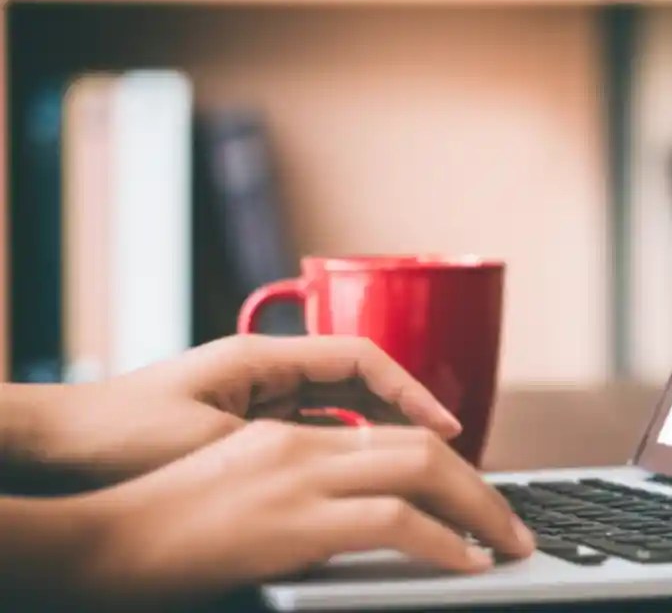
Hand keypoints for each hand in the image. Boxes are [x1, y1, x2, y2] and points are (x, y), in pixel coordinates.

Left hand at [8, 335, 462, 488]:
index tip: (445, 426)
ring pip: (340, 405)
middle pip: (359, 380)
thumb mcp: (211, 446)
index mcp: (260, 360)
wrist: (57, 448)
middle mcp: (263, 370)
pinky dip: (345, 447)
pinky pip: (313, 429)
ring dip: (381, 431)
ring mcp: (254, 396)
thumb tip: (347, 466)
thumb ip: (281, 449)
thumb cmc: (119, 437)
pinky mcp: (243, 425)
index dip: (410, 390)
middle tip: (450, 450)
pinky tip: (363, 476)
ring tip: (420, 465)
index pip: (359, 360)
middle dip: (407, 411)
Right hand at [68, 420, 534, 608]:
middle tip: (513, 525)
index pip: (391, 438)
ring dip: (479, 511)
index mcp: (290, 438)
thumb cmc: (160, 534)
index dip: (447, 466)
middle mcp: (301, 446)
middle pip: (420, 447)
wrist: (99, 544)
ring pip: (422, 472)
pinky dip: (444, 541)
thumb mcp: (242, 499)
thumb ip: (302, 500)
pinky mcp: (292, 521)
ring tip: (508, 544)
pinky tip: (467, 562)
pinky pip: (394, 522)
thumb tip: (353, 525)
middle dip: (480, 486)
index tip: (476, 499)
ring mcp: (299, 478)